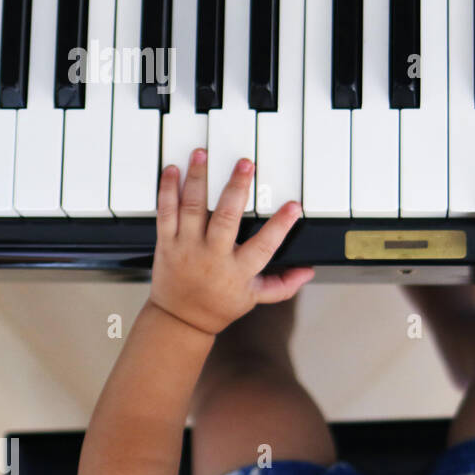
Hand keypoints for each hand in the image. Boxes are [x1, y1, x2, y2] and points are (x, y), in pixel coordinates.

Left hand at [149, 149, 314, 334]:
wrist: (180, 319)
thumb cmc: (219, 306)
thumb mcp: (255, 298)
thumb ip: (283, 284)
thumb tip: (308, 272)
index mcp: (238, 270)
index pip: (264, 245)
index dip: (281, 225)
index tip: (294, 206)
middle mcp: (212, 256)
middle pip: (226, 218)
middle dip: (236, 188)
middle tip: (245, 165)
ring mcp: (187, 247)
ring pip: (192, 208)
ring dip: (198, 179)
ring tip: (203, 155)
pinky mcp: (166, 242)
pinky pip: (165, 212)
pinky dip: (168, 190)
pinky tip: (173, 170)